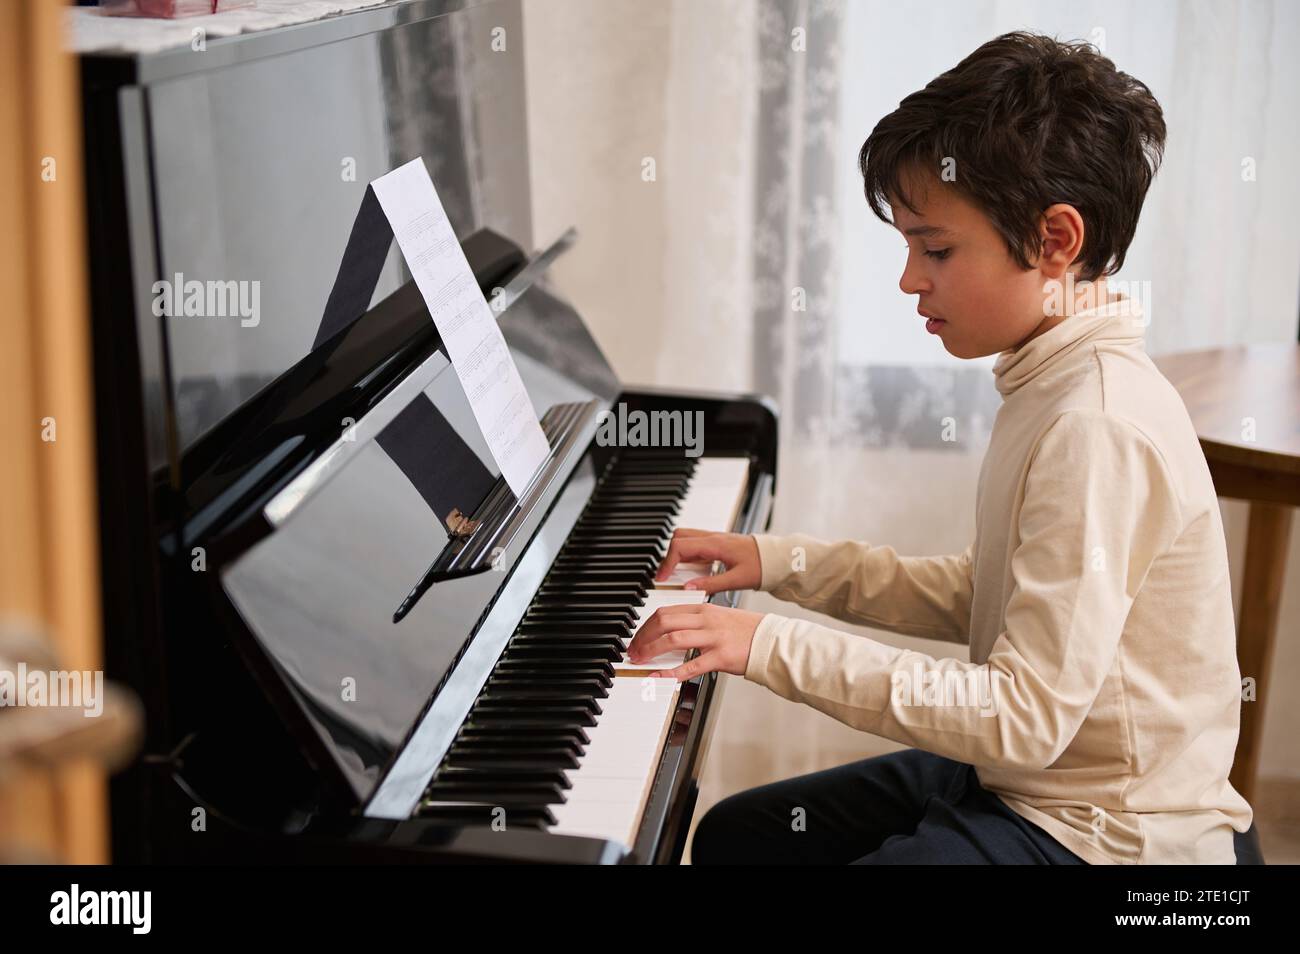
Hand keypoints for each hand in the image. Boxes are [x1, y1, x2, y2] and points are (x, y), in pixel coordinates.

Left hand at [626, 603, 765, 680]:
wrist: (772, 641)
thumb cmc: (747, 631)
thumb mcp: (720, 618)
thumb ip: (697, 622)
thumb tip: (673, 630)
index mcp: (703, 609)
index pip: (665, 612)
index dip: (645, 626)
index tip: (637, 638)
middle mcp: (706, 620)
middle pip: (663, 622)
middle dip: (642, 637)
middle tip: (633, 651)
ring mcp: (713, 637)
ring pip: (672, 639)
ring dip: (651, 650)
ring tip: (640, 661)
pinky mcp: (721, 656)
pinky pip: (691, 665)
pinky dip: (670, 673)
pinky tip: (658, 678)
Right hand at [653, 529, 761, 593]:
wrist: (778, 558)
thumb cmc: (762, 566)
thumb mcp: (736, 580)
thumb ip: (711, 584)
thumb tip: (688, 588)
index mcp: (715, 544)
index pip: (680, 547)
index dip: (667, 563)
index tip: (662, 578)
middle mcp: (713, 537)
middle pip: (678, 537)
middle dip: (668, 556)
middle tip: (667, 576)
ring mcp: (715, 538)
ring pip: (685, 538)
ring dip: (677, 554)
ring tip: (678, 575)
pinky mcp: (718, 543)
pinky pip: (696, 544)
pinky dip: (688, 555)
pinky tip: (693, 571)